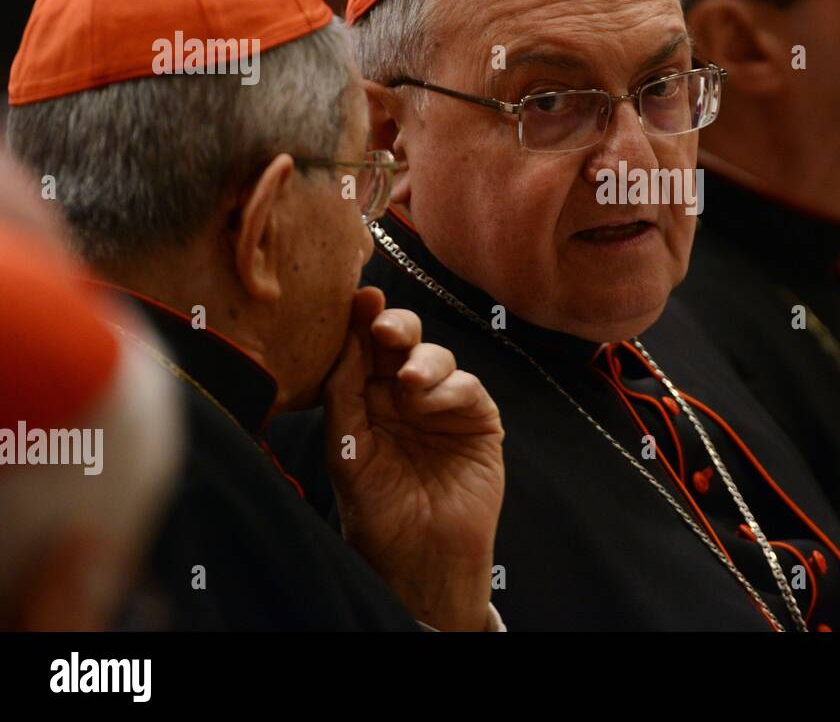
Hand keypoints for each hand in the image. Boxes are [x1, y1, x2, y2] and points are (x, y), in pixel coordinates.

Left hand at [323, 286, 504, 630]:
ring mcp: (443, 404)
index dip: (361, 319)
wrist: (418, 556)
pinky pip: (467, 387)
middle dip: (396, 326)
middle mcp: (405, 393)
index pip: (364, 346)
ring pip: (437, 357)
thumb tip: (347, 334)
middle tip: (383, 327)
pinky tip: (431, 402)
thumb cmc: (375, 509)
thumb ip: (344, 391)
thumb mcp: (346, 447)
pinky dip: (450, 388)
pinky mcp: (479, 419)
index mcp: (367, 395)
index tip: (357, 299)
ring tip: (407, 382)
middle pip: (404, 340)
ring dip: (422, 361)